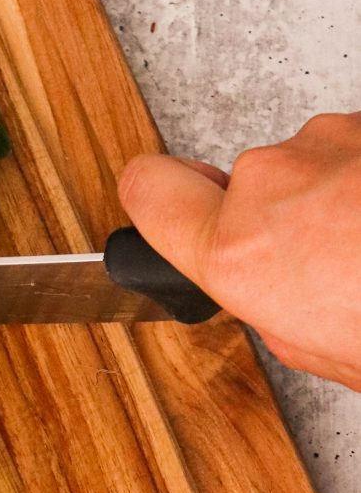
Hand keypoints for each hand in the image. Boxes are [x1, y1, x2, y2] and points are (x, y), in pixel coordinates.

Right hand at [118, 113, 360, 389]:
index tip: (157, 206)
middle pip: (250, 188)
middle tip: (334, 271)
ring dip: (344, 201)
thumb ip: (280, 309)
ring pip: (317, 166)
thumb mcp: (325, 354)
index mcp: (242, 253)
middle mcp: (274, 182)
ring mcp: (335, 139)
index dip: (154, 203)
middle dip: (287, 222)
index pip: (151, 196)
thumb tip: (281, 287)